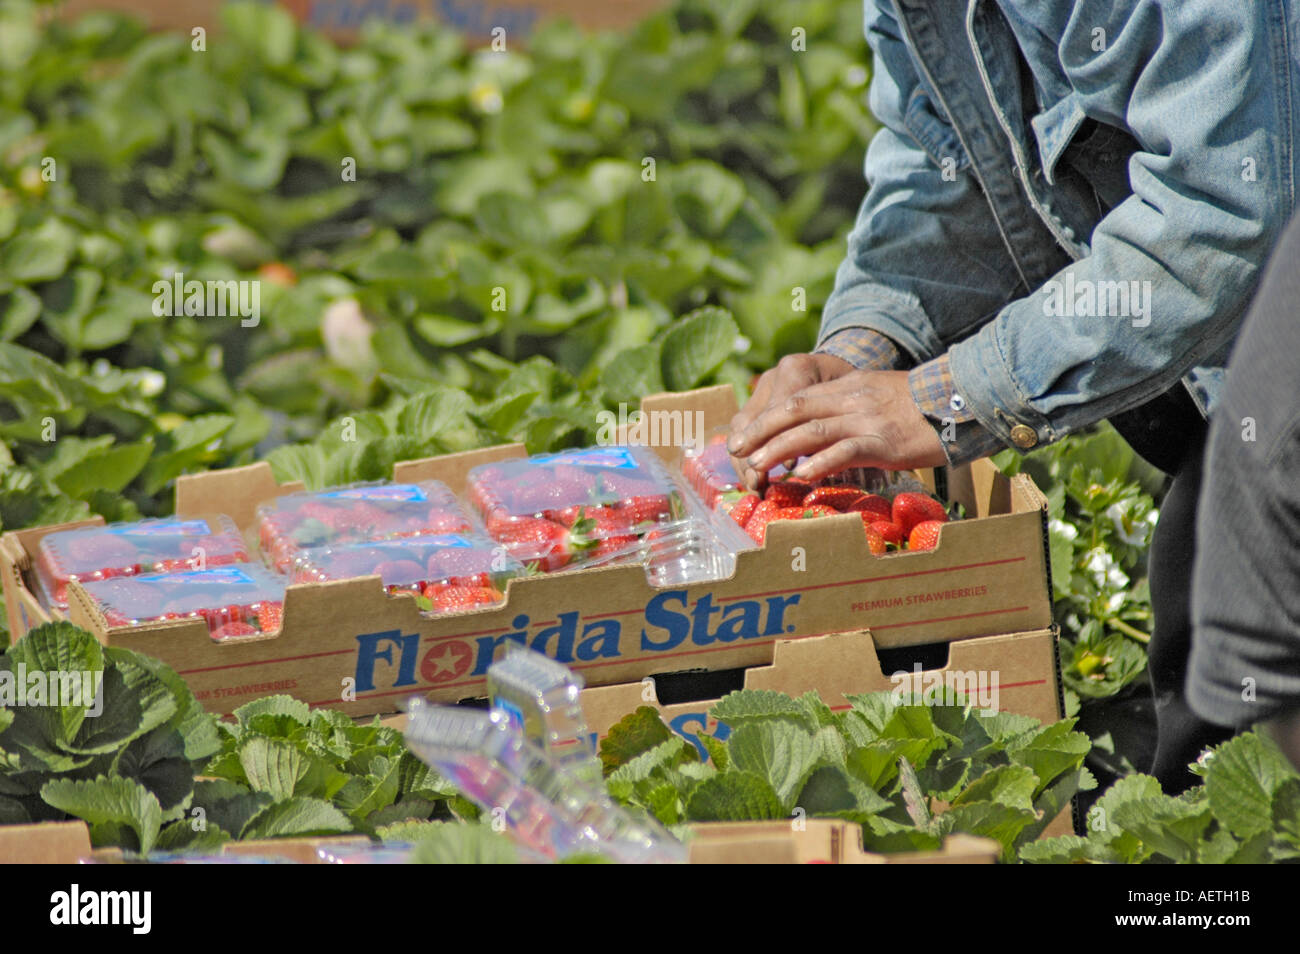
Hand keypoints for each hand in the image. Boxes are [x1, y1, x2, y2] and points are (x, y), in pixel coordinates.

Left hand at [727, 368, 948, 484]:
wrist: (962, 399)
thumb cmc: (919, 406)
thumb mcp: (876, 395)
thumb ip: (847, 407)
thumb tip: (816, 432)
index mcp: (846, 387)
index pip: (795, 399)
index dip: (765, 417)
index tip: (742, 435)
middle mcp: (851, 400)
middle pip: (794, 411)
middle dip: (760, 431)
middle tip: (735, 450)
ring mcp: (867, 420)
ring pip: (812, 431)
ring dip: (779, 449)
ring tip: (757, 466)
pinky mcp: (885, 442)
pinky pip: (847, 450)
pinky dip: (822, 463)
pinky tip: (804, 475)